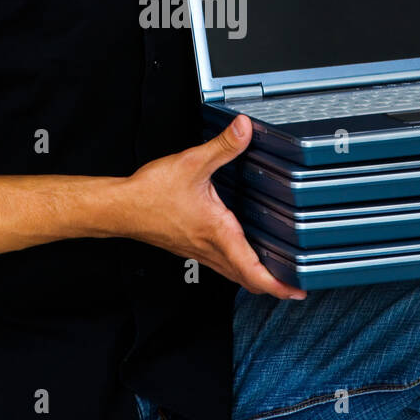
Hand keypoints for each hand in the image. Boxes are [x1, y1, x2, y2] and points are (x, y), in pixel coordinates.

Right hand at [122, 115, 305, 299]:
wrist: (121, 208)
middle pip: (248, 280)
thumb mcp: (192, 163)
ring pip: (234, 275)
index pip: (254, 272)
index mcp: (219, 233)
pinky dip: (238, 266)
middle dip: (274, 286)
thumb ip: (223, 146)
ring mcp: (200, 252)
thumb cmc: (151, 194)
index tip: (298, 290)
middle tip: (296, 286)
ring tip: (277, 272)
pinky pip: (221, 265)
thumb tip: (244, 129)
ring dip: (256, 277)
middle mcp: (211, 249)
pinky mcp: (190, 248)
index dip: (279, 286)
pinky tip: (242, 251)